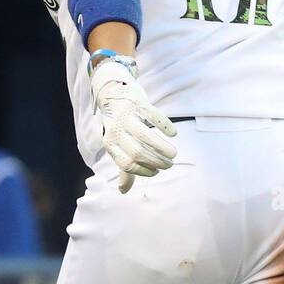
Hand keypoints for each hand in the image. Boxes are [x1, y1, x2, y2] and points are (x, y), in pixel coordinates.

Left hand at [90, 59, 177, 193]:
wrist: (113, 92)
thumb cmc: (118, 124)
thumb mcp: (117, 145)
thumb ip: (123, 166)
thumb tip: (123, 191)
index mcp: (110, 143)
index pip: (127, 164)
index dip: (144, 171)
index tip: (156, 171)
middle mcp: (116, 130)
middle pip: (137, 152)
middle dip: (156, 161)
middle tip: (169, 164)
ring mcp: (126, 116)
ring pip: (146, 136)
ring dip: (162, 148)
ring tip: (173, 153)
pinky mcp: (138, 103)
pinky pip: (153, 116)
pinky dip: (165, 126)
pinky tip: (172, 133)